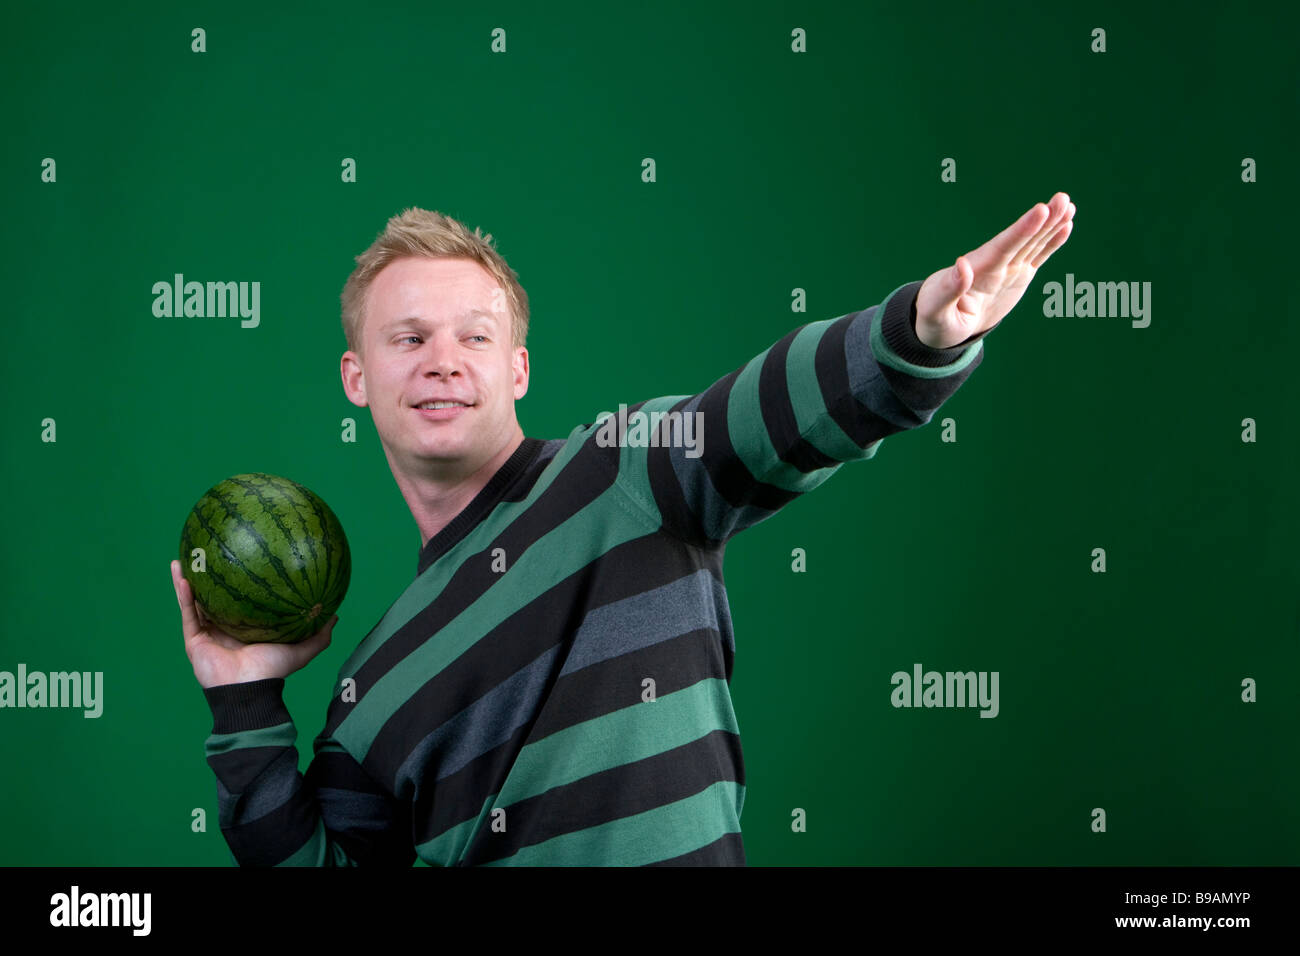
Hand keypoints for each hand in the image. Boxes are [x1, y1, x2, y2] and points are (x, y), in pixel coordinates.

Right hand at [171, 559, 336, 688]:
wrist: (249, 689)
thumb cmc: (273, 670)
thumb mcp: (302, 649)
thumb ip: (319, 634)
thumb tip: (335, 615)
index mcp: (248, 629)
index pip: (244, 601)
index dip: (243, 583)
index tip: (244, 559)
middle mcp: (227, 629)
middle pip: (217, 598)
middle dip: (213, 578)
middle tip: (210, 553)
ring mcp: (208, 634)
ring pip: (196, 601)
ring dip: (188, 580)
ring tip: (184, 556)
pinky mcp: (194, 640)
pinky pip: (187, 612)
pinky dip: (183, 594)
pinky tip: (181, 573)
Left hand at [914, 192, 1075, 349]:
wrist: (939, 325)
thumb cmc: (932, 317)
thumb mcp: (934, 310)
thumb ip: (949, 289)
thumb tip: (962, 265)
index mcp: (977, 270)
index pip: (1003, 247)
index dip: (1022, 230)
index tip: (1040, 211)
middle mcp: (994, 264)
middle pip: (1022, 239)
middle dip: (1043, 220)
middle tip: (1063, 199)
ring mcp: (1007, 269)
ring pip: (1033, 243)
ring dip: (1051, 225)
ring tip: (1068, 204)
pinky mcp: (1017, 276)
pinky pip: (1037, 257)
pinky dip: (1051, 243)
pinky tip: (1066, 226)